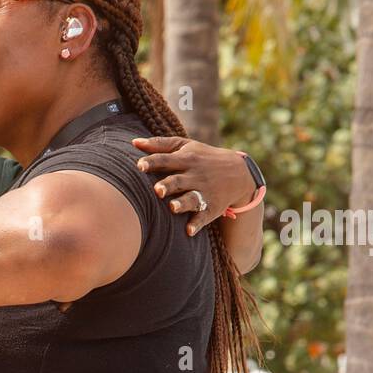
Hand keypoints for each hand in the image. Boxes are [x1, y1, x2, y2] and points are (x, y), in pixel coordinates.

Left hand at [132, 137, 256, 234]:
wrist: (238, 173)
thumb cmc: (202, 158)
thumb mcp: (186, 146)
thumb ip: (160, 145)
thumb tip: (134, 142)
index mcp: (186, 159)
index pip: (166, 160)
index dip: (153, 162)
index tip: (140, 165)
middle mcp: (195, 175)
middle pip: (178, 181)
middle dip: (168, 185)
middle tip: (157, 190)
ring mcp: (204, 192)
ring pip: (192, 199)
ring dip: (182, 204)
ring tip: (173, 207)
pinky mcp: (212, 208)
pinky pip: (204, 217)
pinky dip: (197, 224)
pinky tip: (189, 230)